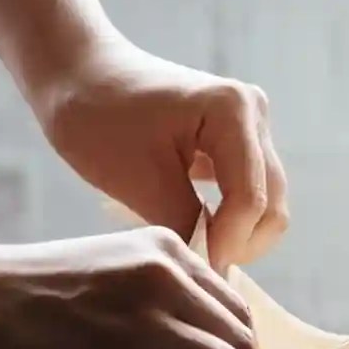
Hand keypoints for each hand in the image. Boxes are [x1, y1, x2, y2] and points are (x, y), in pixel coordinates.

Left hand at [31, 39, 288, 271]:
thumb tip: (210, 272)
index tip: (195, 273)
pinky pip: (247, 194)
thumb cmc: (98, 118)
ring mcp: (249, 128)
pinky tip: (190, 229)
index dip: (227, 246)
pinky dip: (225, 220)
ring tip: (188, 250)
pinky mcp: (236, 142)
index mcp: (234, 111)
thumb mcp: (139, 180)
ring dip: (234, 236)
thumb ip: (184, 225)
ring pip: (265, 205)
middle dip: (237, 245)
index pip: (250, 200)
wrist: (78, 76)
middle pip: (271, 206)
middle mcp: (254, 114)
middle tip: (193, 266)